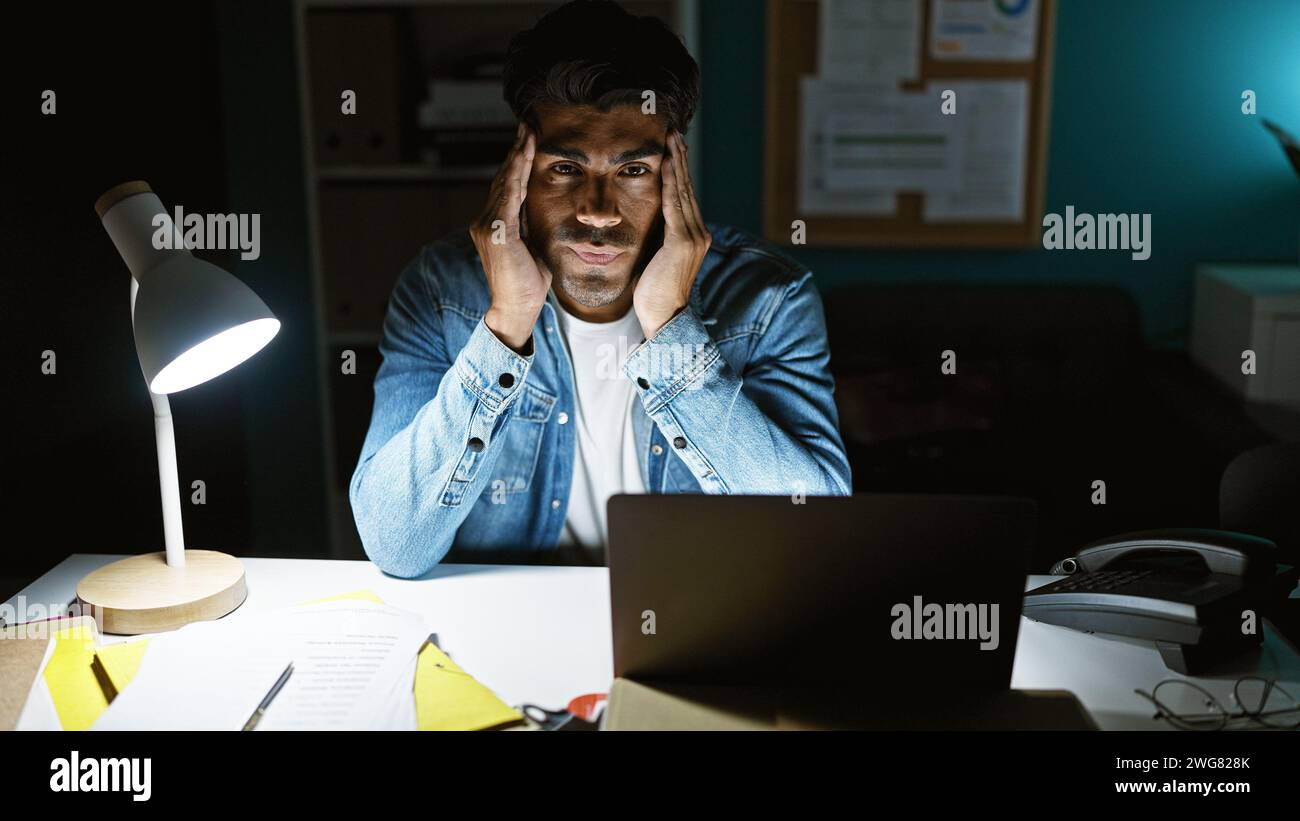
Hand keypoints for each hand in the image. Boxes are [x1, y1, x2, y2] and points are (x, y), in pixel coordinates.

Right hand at [471, 122, 549, 352]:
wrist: (516, 309)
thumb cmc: (528, 284)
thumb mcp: (532, 247)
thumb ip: (531, 226)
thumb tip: (541, 209)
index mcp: (494, 223)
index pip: (507, 186)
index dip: (518, 163)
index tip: (528, 140)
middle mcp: (485, 220)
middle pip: (503, 178)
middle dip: (517, 151)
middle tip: (528, 125)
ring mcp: (488, 225)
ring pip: (505, 182)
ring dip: (518, 156)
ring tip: (528, 134)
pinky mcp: (497, 232)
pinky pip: (508, 196)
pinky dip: (517, 174)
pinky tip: (524, 157)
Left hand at [633, 130, 710, 338]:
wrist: (663, 319)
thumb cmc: (654, 293)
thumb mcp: (658, 259)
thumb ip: (660, 238)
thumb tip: (650, 223)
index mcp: (694, 235)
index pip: (684, 194)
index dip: (679, 168)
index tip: (671, 144)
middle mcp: (698, 232)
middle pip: (687, 187)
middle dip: (679, 157)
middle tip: (672, 130)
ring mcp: (693, 237)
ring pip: (682, 191)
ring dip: (676, 162)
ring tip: (670, 138)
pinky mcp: (681, 243)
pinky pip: (674, 206)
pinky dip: (670, 183)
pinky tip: (665, 165)